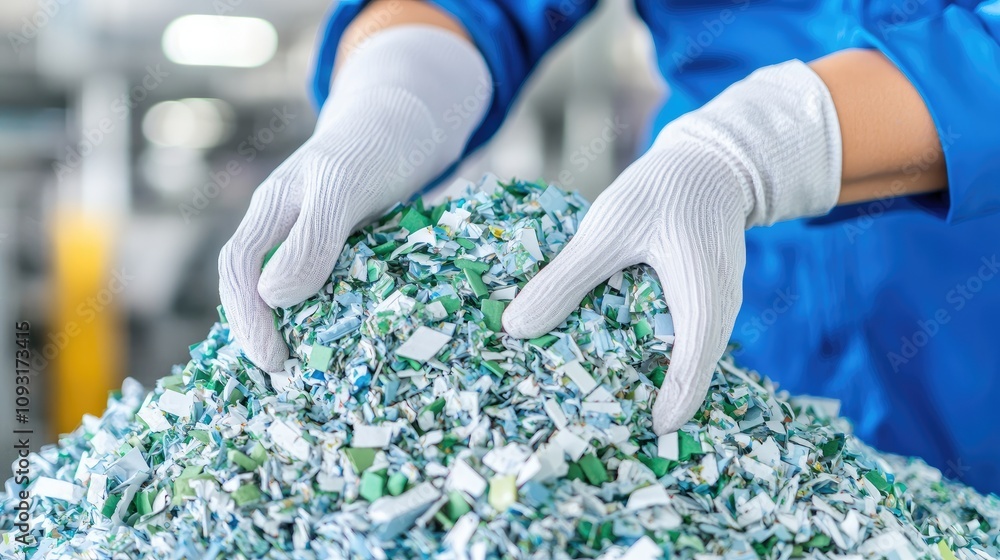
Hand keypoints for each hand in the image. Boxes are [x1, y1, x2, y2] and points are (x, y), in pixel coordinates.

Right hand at [218, 27, 489, 371]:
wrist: (416, 119)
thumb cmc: (378, 142)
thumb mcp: (344, 185)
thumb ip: (312, 237)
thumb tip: (274, 298)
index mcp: (273, 210)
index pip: (239, 271)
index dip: (247, 320)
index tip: (273, 360)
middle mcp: (288, 226)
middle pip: (256, 287)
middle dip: (264, 335)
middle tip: (289, 380)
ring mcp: (318, 237)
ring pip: (293, 293)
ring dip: (299, 332)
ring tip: (315, 374)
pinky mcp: (351, 247)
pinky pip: (333, 289)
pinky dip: (336, 319)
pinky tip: (352, 344)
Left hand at [503, 60, 842, 434]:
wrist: (708, 162)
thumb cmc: (661, 191)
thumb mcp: (605, 230)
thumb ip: (564, 279)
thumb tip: (516, 329)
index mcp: (702, 298)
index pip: (693, 370)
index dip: (669, 406)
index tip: (640, 432)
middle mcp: (718, 312)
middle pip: (692, 373)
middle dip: (656, 400)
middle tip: (606, 424)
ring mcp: (717, 308)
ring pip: (690, 357)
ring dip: (654, 377)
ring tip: (605, 398)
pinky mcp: (705, 300)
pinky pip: (685, 338)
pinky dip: (656, 351)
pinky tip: (617, 353)